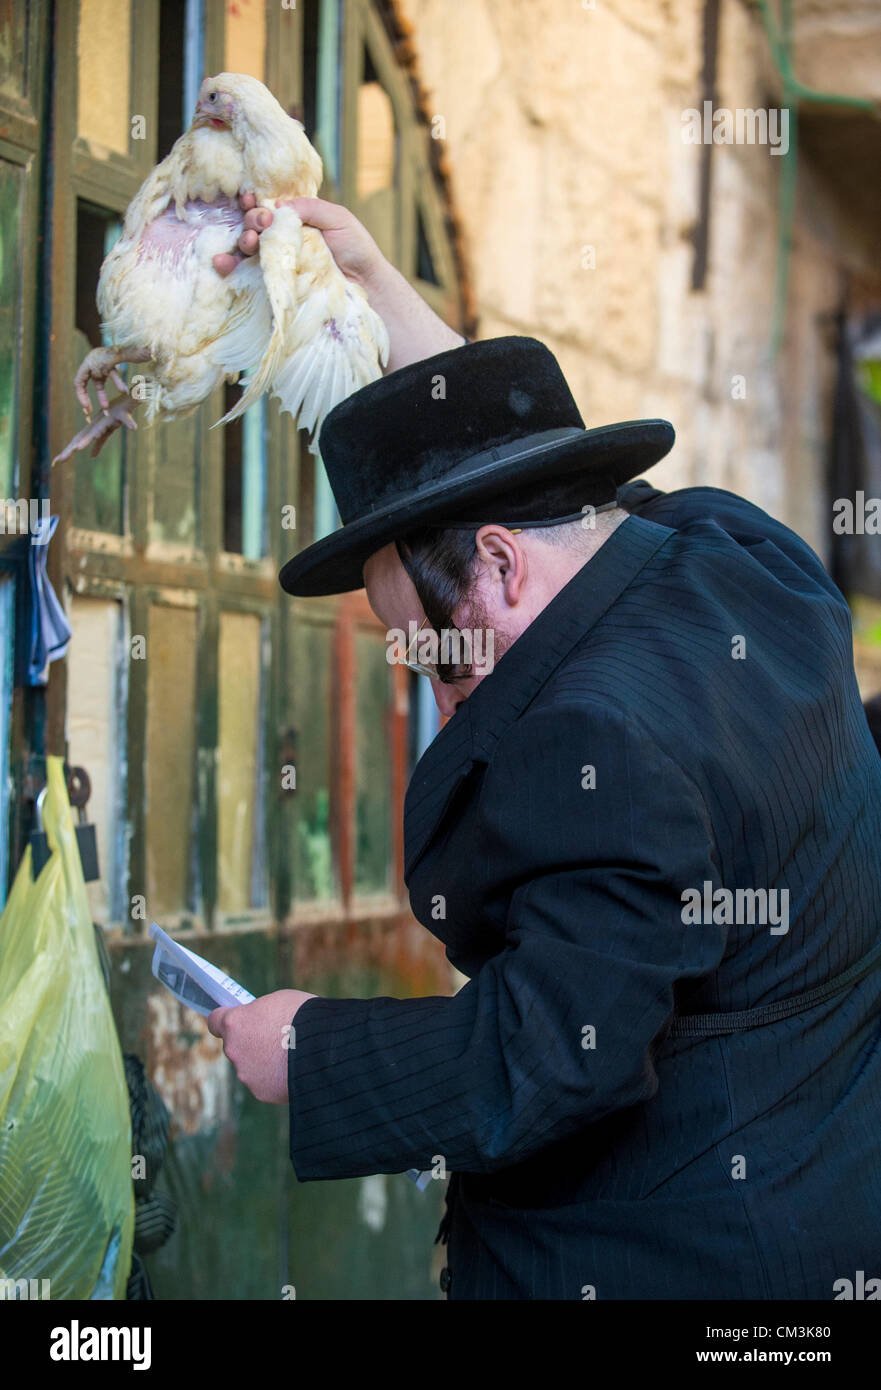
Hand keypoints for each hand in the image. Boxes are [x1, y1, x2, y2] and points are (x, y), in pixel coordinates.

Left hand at [206, 988, 317, 1104]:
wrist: (325, 1048)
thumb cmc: (304, 1016)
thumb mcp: (279, 1001)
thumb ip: (260, 1014)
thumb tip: (259, 1023)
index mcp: (234, 1023)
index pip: (215, 1020)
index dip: (227, 1020)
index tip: (238, 1021)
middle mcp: (233, 1050)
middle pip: (235, 1045)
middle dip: (250, 1042)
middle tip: (275, 1038)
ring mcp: (245, 1074)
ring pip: (250, 1066)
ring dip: (264, 1061)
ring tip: (291, 1054)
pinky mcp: (260, 1092)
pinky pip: (265, 1082)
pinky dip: (275, 1078)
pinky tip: (295, 1070)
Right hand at [213, 192, 387, 289]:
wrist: (367, 286)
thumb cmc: (356, 249)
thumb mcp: (338, 218)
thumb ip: (310, 207)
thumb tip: (278, 206)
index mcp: (295, 221)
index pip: (267, 208)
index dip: (254, 203)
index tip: (250, 199)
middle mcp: (283, 241)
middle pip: (254, 226)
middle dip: (251, 221)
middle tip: (261, 225)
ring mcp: (278, 264)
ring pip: (248, 249)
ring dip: (242, 241)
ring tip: (249, 243)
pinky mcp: (276, 285)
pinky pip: (248, 276)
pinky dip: (230, 268)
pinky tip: (221, 264)